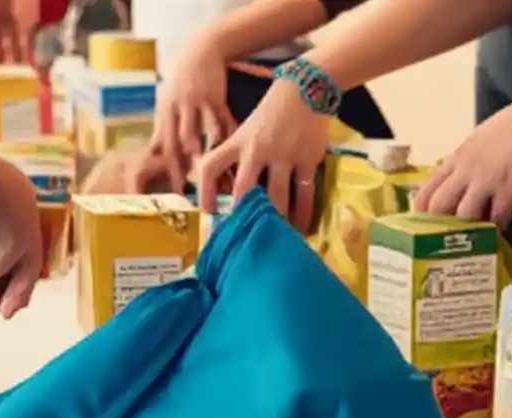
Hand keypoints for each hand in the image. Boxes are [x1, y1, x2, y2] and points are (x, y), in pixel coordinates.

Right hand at [0, 154, 43, 317]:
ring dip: (15, 291)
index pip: (26, 225)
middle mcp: (28, 210)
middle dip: (26, 279)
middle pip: (32, 252)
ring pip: (22, 267)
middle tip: (19, 301)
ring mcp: (23, 230)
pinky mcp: (8, 247)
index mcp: (21, 191)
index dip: (22, 248)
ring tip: (6, 310)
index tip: (15, 264)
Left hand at [150, 37, 237, 189]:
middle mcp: (176, 109)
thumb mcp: (170, 104)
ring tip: (203, 168)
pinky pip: (220, 119)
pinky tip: (234, 150)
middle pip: (174, 141)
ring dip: (198, 149)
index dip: (166, 169)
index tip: (173, 189)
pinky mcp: (214, 97)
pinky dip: (226, 135)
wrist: (200, 52)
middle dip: (179, 165)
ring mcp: (195, 102)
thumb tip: (155, 156)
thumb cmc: (182, 83)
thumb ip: (166, 130)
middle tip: (186, 186)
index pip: (162, 146)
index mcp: (165, 113)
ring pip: (195, 129)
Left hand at [198, 79, 326, 231]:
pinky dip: (304, 212)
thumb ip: (238, 153)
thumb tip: (227, 183)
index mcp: (238, 141)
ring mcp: (283, 155)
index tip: (207, 212)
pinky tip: (303, 225)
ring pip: (277, 196)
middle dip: (242, 215)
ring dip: (276, 219)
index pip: (210, 167)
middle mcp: (257, 150)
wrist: (305, 89)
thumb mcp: (248, 128)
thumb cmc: (273, 111)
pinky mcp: (307, 159)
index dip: (204, 192)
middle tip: (243, 234)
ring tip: (277, 235)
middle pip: (243, 189)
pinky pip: (304, 192)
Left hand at [414, 94, 511, 225]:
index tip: (425, 223)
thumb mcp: (477, 140)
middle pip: (439, 206)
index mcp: (455, 158)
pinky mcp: (508, 189)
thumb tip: (456, 180)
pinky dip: (498, 228)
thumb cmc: (511, 127)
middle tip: (450, 236)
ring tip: (477, 235)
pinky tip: (501, 229)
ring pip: (465, 216)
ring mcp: (486, 181)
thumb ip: (464, 161)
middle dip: (441, 225)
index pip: (427, 190)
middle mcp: (465, 171)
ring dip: (471, 229)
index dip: (421, 211)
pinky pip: (497, 218)